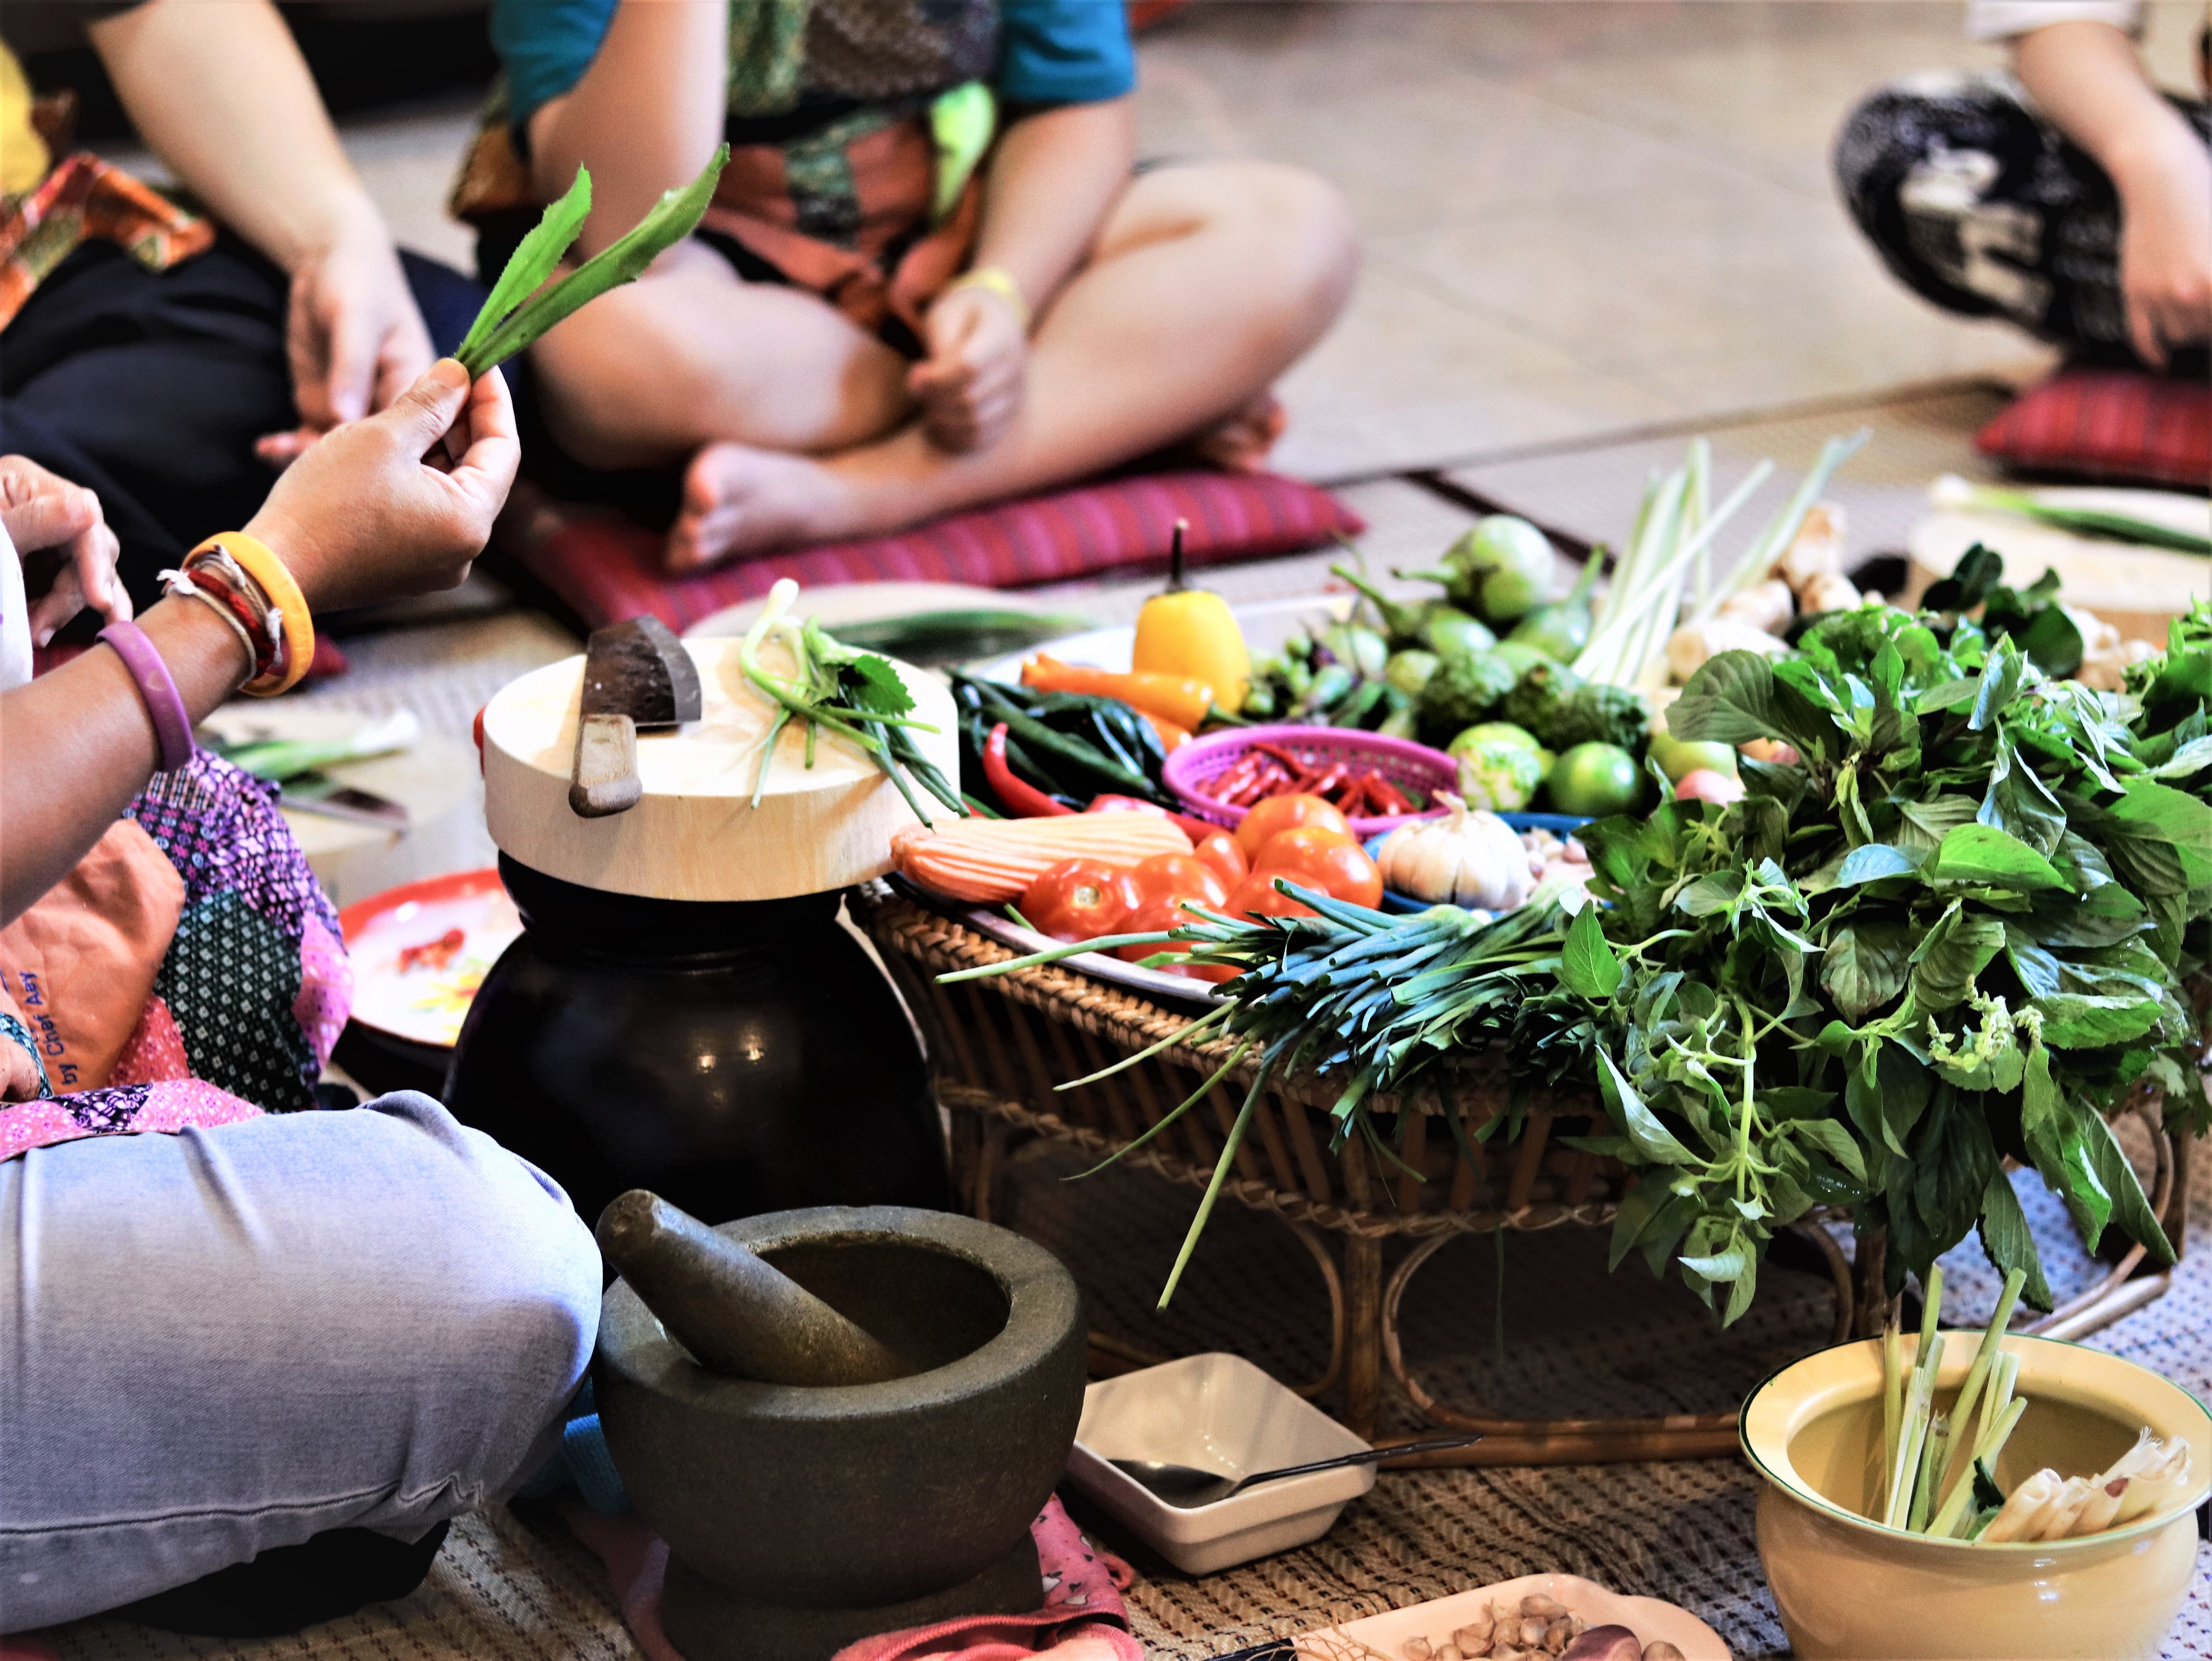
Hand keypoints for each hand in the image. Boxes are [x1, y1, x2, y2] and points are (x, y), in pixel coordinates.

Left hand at [0, 457, 130, 644]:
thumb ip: (35, 522)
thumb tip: (89, 508)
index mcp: (27, 484)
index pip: (84, 519)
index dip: (95, 561)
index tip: (99, 601)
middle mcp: (46, 508)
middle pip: (93, 551)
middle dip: (75, 593)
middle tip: (40, 628)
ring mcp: (48, 540)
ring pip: (89, 577)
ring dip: (65, 611)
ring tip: (35, 635)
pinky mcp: (45, 570)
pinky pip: (76, 592)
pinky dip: (68, 614)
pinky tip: (60, 635)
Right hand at [246, 360, 519, 611]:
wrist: (274, 570)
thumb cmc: (325, 502)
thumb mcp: (383, 436)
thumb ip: (431, 401)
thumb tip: (460, 373)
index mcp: (469, 521)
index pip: (505, 449)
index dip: (493, 401)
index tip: (481, 364)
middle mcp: (465, 551)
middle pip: (483, 471)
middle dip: (466, 421)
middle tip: (448, 378)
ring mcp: (439, 564)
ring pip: (454, 489)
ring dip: (442, 445)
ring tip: (419, 403)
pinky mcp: (412, 567)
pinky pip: (430, 511)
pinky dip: (423, 474)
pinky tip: (401, 443)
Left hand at [256, 213, 435, 466]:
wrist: (328, 264)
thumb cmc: (358, 282)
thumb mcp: (354, 318)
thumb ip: (351, 367)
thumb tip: (343, 418)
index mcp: (414, 388)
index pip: (414, 436)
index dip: (392, 463)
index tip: (359, 477)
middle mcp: (390, 407)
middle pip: (378, 457)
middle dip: (346, 472)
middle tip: (307, 473)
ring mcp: (355, 411)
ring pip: (340, 453)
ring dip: (310, 459)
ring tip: (277, 453)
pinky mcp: (326, 409)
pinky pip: (310, 438)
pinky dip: (289, 447)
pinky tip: (265, 447)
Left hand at [907, 282, 1027, 452]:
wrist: (994, 321)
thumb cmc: (961, 315)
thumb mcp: (944, 315)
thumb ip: (937, 345)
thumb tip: (924, 383)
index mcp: (1001, 336)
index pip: (969, 368)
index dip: (935, 378)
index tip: (914, 374)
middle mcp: (1016, 368)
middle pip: (970, 398)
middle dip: (933, 398)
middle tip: (916, 388)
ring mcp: (1016, 394)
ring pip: (976, 422)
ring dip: (941, 419)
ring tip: (927, 403)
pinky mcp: (1010, 413)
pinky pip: (982, 437)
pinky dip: (955, 437)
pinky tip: (937, 423)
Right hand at [2115, 141, 2211, 365]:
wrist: (2161, 178)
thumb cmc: (2208, 199)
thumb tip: (2209, 296)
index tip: (2208, 305)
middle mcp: (2190, 293)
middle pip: (2208, 331)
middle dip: (2210, 321)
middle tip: (2204, 303)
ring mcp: (2158, 295)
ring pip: (2181, 335)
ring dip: (2193, 330)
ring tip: (2198, 316)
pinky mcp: (2134, 292)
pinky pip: (2143, 335)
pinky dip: (2154, 352)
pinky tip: (2163, 361)